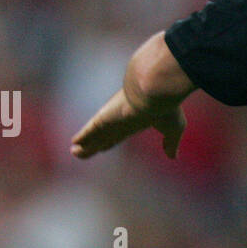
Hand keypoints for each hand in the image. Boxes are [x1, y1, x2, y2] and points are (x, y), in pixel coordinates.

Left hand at [71, 87, 185, 159]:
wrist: (154, 90)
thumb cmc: (165, 107)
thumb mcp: (173, 128)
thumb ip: (170, 142)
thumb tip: (172, 156)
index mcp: (135, 122)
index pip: (119, 135)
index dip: (109, 141)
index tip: (101, 147)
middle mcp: (120, 121)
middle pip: (103, 136)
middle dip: (92, 145)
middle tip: (80, 151)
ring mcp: (111, 120)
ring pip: (94, 136)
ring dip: (84, 144)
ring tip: (74, 151)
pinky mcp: (103, 119)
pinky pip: (89, 131)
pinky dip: (82, 136)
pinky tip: (74, 143)